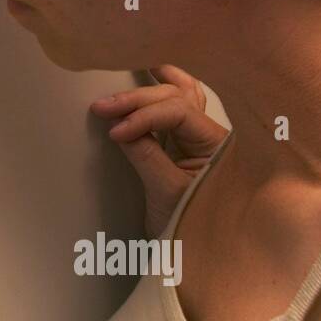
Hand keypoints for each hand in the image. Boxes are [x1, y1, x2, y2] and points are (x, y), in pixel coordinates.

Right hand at [89, 64, 229, 236]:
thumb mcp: (166, 193)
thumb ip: (145, 155)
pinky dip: (165, 89)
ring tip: (134, 64)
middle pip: (177, 98)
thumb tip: (119, 125)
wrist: (204, 257)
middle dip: (138, 100)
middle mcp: (214, 133)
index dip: (144, 116)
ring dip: (157, 81)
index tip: (115, 133)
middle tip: (102, 107)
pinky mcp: (187, 142)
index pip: (178, 112)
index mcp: (217, 145)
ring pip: (184, 93)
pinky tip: (153, 73)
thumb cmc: (191, 227)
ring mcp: (202, 136)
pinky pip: (179, 106)